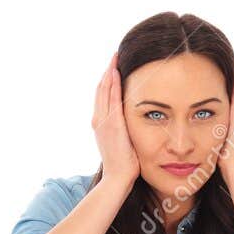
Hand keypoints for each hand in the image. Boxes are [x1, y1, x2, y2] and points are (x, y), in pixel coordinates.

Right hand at [92, 55, 139, 190]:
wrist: (117, 178)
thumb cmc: (125, 164)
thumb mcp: (123, 142)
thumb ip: (125, 129)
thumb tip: (135, 122)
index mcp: (101, 123)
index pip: (103, 96)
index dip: (107, 80)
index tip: (115, 66)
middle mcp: (98, 120)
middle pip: (101, 89)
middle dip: (108, 71)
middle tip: (115, 55)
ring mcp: (103, 122)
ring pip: (104, 91)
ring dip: (109, 73)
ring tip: (115, 58)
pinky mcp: (111, 124)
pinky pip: (110, 99)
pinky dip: (112, 84)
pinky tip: (116, 72)